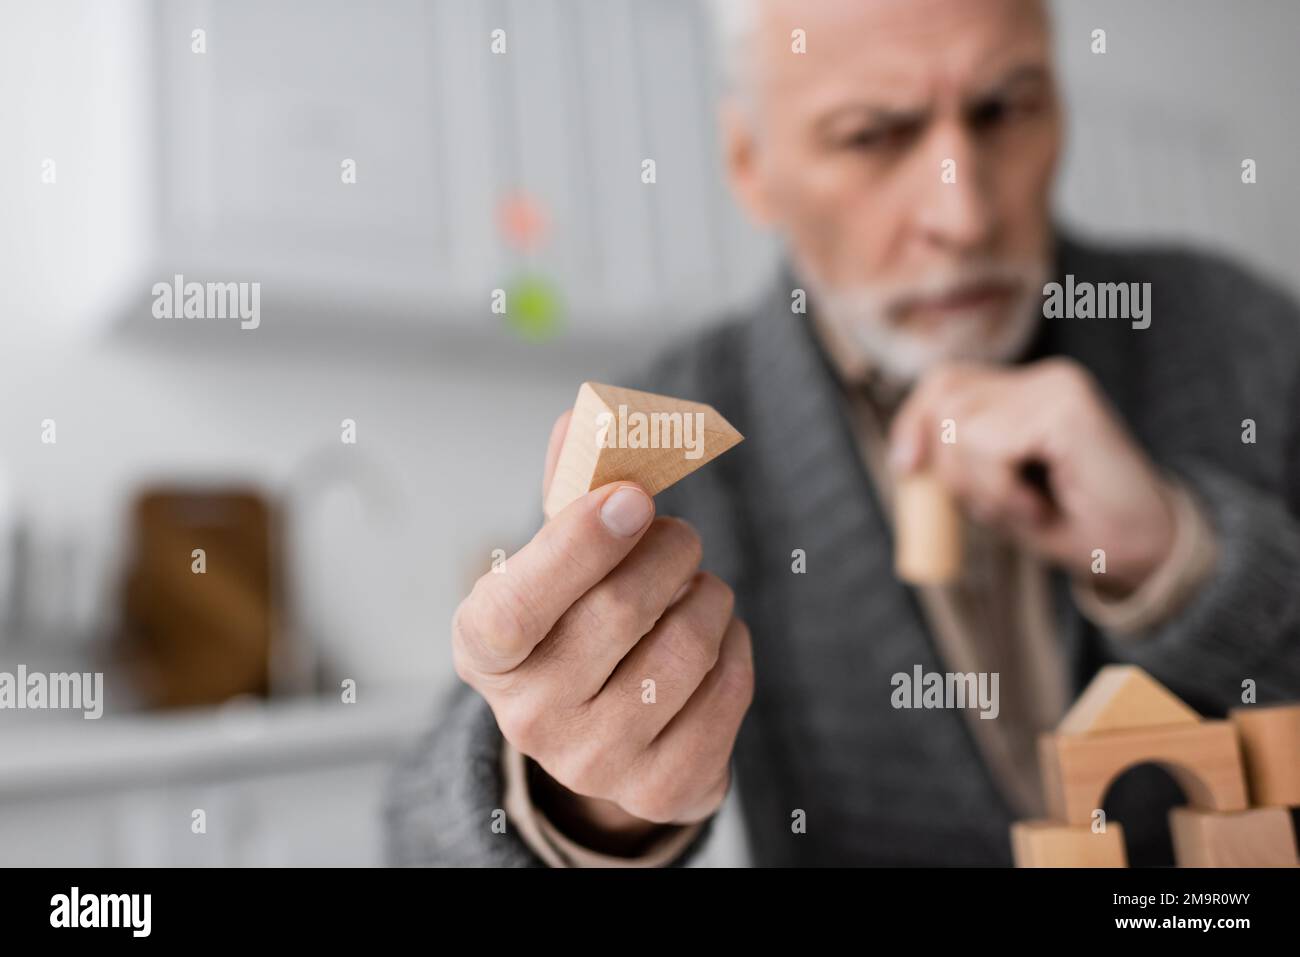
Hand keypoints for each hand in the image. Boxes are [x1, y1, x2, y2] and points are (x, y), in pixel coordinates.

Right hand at [451, 411, 753, 850]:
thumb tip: (589, 415)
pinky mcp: (663, 789)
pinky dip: (736, 647)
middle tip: (677, 534)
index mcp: (485, 650)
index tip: (633, 496)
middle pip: (622, 609)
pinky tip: (715, 642)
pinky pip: (729, 690)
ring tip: (695, 591)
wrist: (600, 734)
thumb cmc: (576, 625)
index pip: (516, 606)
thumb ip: (570, 491)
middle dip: (670, 548)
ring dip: (710, 595)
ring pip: (687, 645)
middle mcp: (529, 718)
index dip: (578, 545)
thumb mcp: (555, 562)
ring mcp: (595, 763)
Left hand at [888, 358, 1177, 593]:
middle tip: (1000, 503)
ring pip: (961, 427)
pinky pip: (990, 445)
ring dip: (981, 486)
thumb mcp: (997, 494)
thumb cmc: (1072, 525)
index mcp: (1026, 390)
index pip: (944, 382)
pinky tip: (1040, 508)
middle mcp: (1043, 378)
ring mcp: (1058, 386)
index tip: (907, 467)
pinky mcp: (1068, 407)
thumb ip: (956, 464)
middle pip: (944, 399)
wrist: (1144, 555)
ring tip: (1026, 507)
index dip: (913, 422)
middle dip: (950, 466)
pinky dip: (1001, 492)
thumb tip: (907, 456)